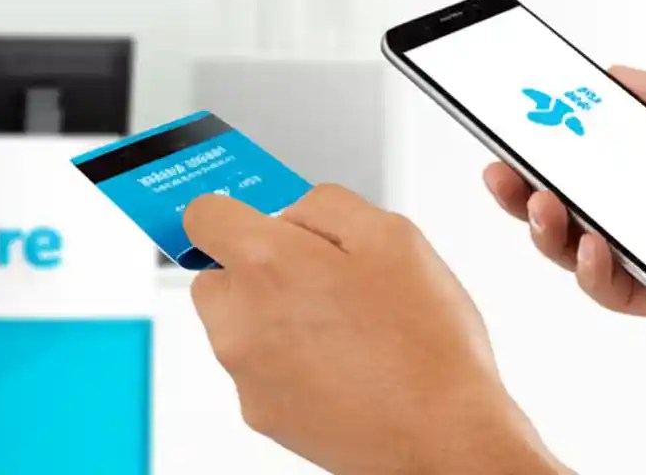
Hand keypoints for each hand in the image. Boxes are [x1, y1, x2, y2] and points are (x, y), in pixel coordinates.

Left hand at [185, 186, 566, 473]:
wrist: (443, 440)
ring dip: (270, 315)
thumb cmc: (425, 344)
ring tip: (339, 327)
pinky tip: (338, 363)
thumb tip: (289, 210)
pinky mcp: (258, 412)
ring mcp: (244, 371)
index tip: (249, 216)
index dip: (232, 210)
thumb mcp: (392, 236)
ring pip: (236, 322)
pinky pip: (257, 367)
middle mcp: (240, 318)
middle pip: (215, 273)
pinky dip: (284, 361)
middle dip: (255, 267)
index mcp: (267, 263)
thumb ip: (325, 205)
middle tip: (316, 278)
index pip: (202, 215)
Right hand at [484, 66, 645, 329]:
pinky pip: (620, 294)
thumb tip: (611, 75)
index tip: (508, 124)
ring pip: (583, 251)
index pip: (595, 149)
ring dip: (545, 229)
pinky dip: (593, 272)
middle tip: (501, 169)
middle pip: (574, 201)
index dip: (546, 140)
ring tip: (538, 203)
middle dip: (524, 186)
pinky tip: (592, 244)